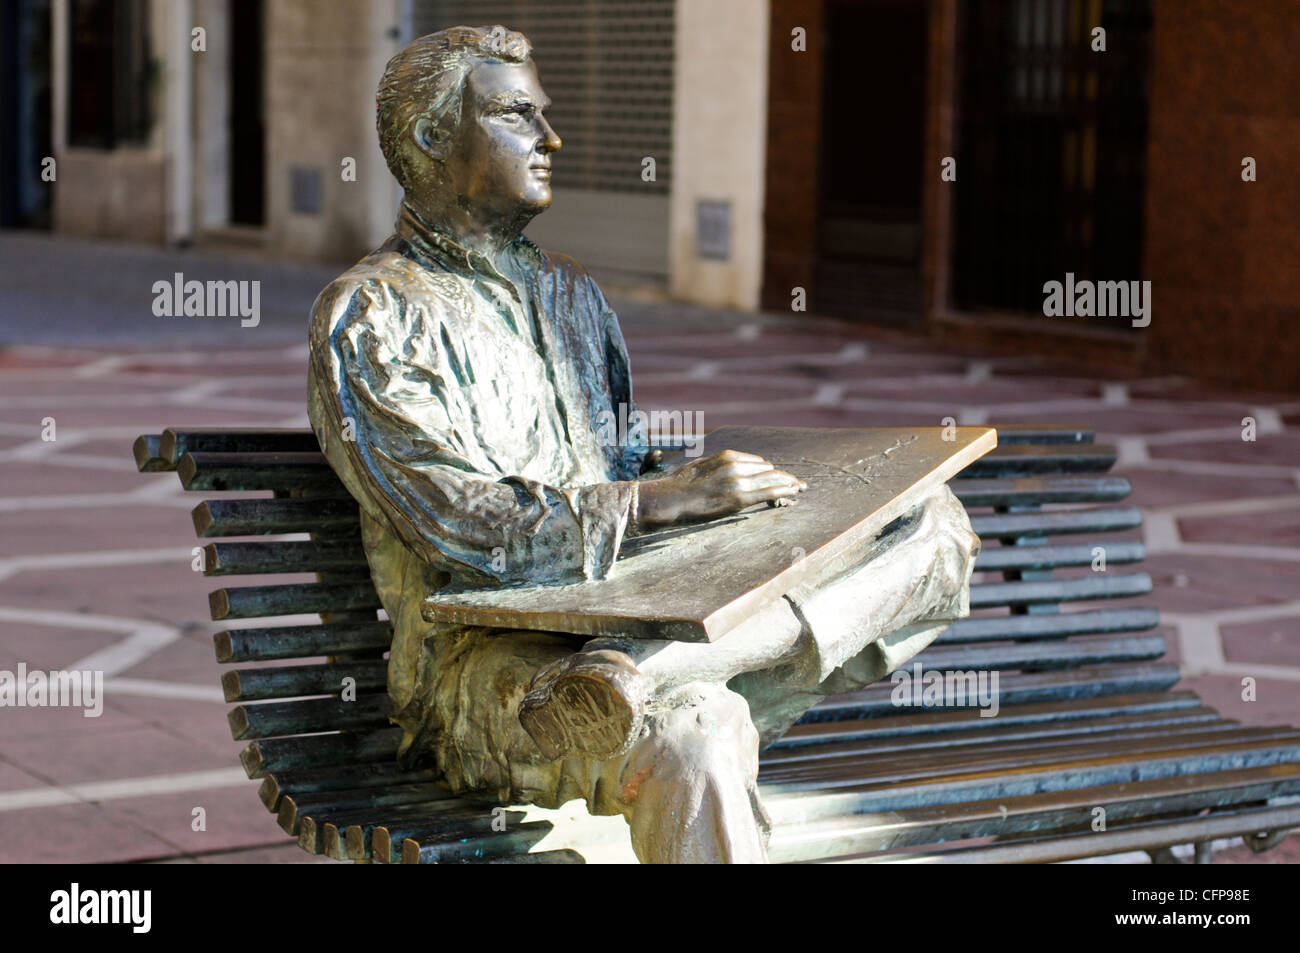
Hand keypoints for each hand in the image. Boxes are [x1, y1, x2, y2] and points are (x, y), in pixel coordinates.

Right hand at [636, 450, 806, 528]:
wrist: (669, 499)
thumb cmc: (679, 485)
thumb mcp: (699, 467)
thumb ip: (716, 467)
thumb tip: (723, 469)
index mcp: (726, 457)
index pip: (757, 462)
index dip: (770, 470)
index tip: (780, 475)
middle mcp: (735, 466)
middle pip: (768, 470)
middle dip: (785, 476)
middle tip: (798, 483)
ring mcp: (738, 482)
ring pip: (772, 479)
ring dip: (788, 483)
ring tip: (800, 487)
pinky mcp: (738, 498)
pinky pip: (768, 493)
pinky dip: (784, 491)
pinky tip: (794, 492)